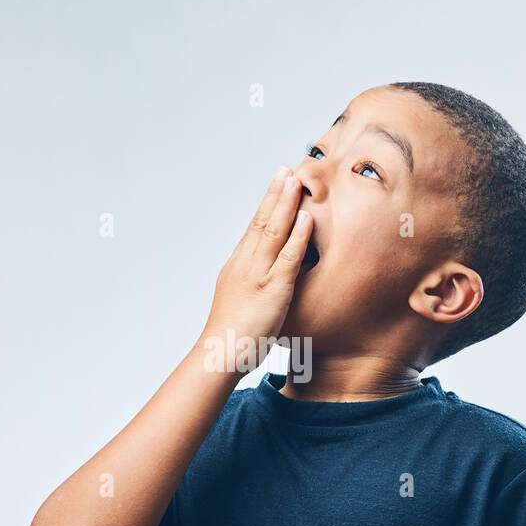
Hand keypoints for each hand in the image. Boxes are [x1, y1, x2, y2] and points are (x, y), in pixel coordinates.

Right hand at [198, 166, 313, 371]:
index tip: (276, 184)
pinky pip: (287, 257)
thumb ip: (252, 286)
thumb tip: (263, 281)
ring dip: (285, 204)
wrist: (219, 355)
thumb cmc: (231, 338)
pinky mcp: (272, 290)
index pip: (253, 228)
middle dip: (274, 194)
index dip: (266, 205)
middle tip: (286, 170)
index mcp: (237, 266)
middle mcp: (245, 265)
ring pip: (273, 232)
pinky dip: (298, 236)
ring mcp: (258, 275)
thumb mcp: (239, 302)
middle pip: (261, 222)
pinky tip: (306, 217)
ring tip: (295, 181)